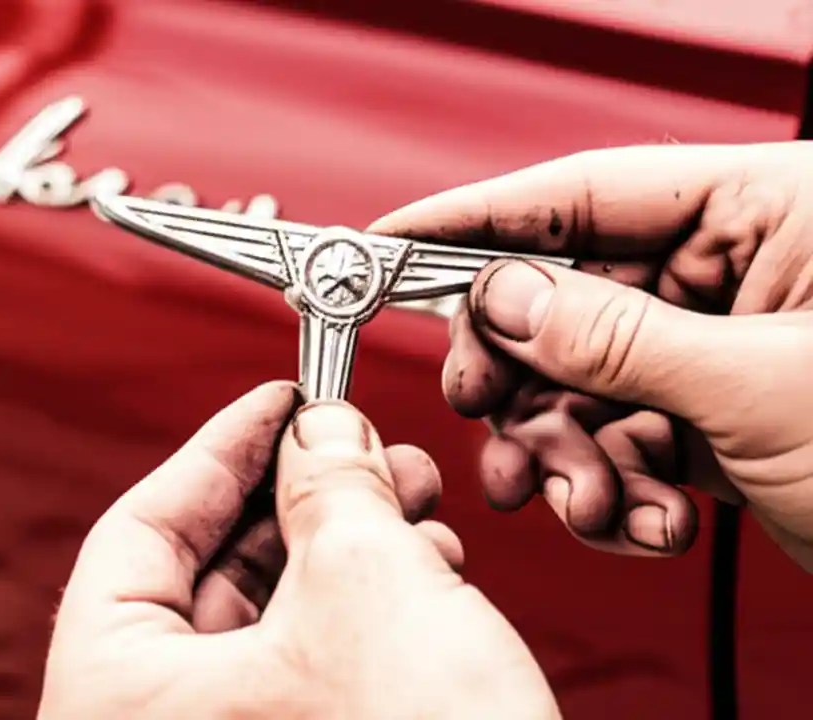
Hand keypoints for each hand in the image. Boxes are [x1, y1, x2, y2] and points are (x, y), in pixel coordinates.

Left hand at [38, 382, 557, 718]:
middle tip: (357, 445)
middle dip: (299, 496)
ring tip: (409, 498)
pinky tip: (423, 569)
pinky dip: (361, 609)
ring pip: (268, 619)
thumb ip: (332, 485)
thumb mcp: (367, 589)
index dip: (219, 446)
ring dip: (342, 545)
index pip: (141, 527)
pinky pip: (307, 667)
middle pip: (209, 571)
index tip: (276, 399)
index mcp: (116, 696)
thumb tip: (325, 432)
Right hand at [370, 141, 812, 567]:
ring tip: (580, 501)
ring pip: (584, 385)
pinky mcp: (721, 422)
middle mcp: (740, 273)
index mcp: (770, 212)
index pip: (588, 193)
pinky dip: (616, 491)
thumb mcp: (761, 386)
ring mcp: (725, 351)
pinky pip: (626, 442)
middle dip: (517, 372)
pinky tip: (646, 523)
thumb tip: (501, 298)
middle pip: (566, 298)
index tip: (388, 245)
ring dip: (563, 452)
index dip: (477, 219)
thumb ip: (613, 337)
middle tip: (478, 414)